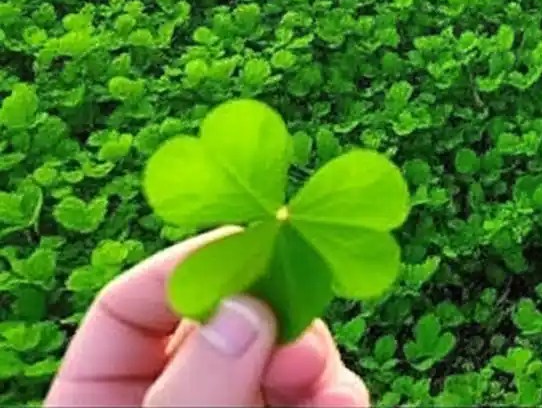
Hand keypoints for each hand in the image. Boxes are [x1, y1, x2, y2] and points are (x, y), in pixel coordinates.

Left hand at [45, 227, 369, 406]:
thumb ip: (199, 384)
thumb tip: (248, 305)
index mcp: (102, 396)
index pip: (131, 304)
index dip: (191, 265)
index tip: (255, 241)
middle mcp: (171, 396)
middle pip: (224, 319)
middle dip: (273, 311)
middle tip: (301, 323)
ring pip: (281, 354)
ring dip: (317, 357)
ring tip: (332, 387)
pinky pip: (316, 394)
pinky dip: (337, 392)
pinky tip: (346, 402)